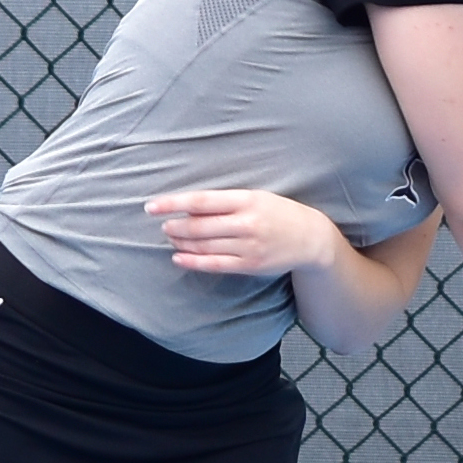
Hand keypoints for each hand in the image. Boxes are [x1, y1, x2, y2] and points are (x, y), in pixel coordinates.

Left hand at [145, 189, 338, 276]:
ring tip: (171, 237)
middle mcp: (247, 223)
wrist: (310, 238)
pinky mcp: (250, 264)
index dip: (174, 203)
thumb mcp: (256, 197)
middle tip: (162, 225)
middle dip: (175, 226)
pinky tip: (178, 257)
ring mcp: (248, 246)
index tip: (152, 206)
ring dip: (181, 242)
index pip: (201, 200)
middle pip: (199, 226)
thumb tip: (189, 206)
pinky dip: (193, 261)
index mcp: (247, 200)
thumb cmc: (278, 213)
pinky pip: (214, 264)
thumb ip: (226, 202)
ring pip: (204, 245)